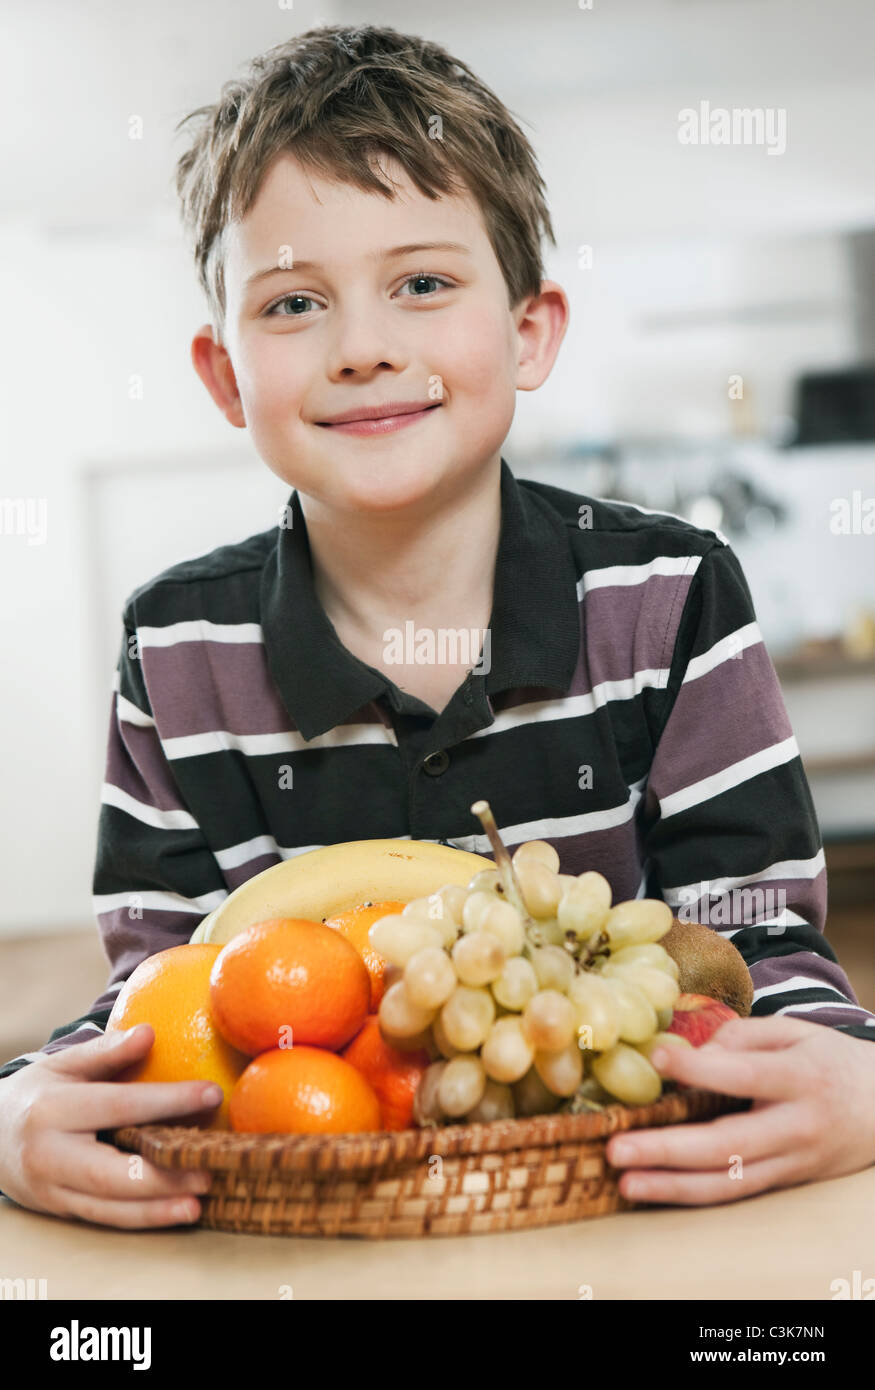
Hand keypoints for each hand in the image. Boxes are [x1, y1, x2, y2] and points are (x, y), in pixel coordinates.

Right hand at [0, 1023, 219, 1228]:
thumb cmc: (39, 1093)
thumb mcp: (64, 1065)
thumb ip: (106, 1051)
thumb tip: (149, 1033)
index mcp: (53, 1110)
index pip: (119, 1105)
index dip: (168, 1100)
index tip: (213, 1093)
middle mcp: (50, 1154)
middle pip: (111, 1170)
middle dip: (163, 1173)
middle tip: (209, 1166)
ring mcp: (51, 1189)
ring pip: (108, 1206)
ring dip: (158, 1207)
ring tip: (200, 1200)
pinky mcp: (59, 1211)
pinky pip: (105, 1219)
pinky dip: (143, 1219)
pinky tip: (178, 1212)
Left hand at [604, 1015, 874, 1205]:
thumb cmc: (828, 1062)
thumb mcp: (797, 1033)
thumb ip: (745, 1036)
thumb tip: (692, 1054)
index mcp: (802, 1078)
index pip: (747, 1075)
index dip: (703, 1070)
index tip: (658, 1059)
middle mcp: (796, 1127)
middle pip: (729, 1144)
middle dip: (669, 1150)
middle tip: (618, 1146)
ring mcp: (791, 1163)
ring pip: (729, 1182)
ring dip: (673, 1186)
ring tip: (626, 1182)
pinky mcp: (784, 1184)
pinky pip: (734, 1193)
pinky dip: (691, 1195)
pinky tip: (653, 1190)